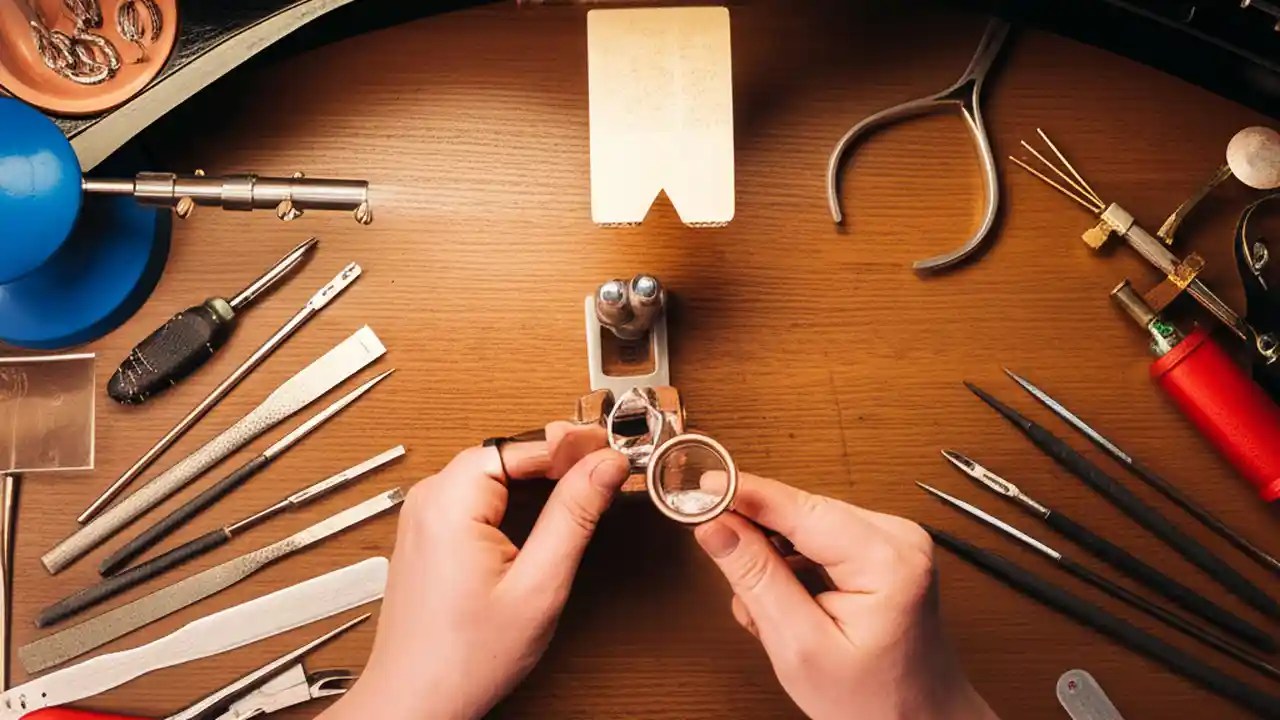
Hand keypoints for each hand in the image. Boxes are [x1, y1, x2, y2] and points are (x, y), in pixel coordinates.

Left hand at [321, 422, 628, 719]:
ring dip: (540, 480)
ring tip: (585, 491)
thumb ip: (574, 517)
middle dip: (559, 459)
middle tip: (605, 468)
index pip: (521, 445)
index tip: (609, 450)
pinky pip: (480, 497)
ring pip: (495, 475)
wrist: (416, 701)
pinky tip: (548, 518)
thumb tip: (604, 468)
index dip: (571, 444)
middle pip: (507, 454)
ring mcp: (425, 516)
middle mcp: (429, 500)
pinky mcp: (431, 533)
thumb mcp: (538, 585)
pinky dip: (518, 501)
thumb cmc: (463, 658)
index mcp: (449, 502)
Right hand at [694, 473, 996, 719]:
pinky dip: (795, 568)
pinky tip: (793, 606)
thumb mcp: (800, 648)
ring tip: (775, 615)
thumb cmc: (877, 701)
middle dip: (759, 546)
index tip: (701, 487)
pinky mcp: (882, 550)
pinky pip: (820, 540)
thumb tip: (718, 528)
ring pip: (804, 527)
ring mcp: (894, 541)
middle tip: (734, 583)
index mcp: (886, 559)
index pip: (798, 507)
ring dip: (776, 562)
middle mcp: (897, 537)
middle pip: (800, 514)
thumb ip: (757, 579)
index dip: (743, 493)